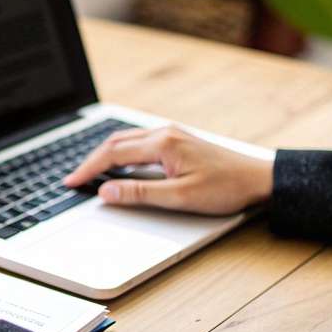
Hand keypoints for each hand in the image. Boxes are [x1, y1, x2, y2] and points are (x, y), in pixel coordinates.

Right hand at [63, 126, 271, 214]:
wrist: (259, 179)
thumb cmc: (226, 188)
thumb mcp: (180, 197)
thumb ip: (140, 193)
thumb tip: (106, 192)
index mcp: (162, 145)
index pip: (113, 154)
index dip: (89, 169)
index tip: (72, 182)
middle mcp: (164, 134)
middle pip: (115, 142)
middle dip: (91, 160)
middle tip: (74, 178)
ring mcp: (171, 134)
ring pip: (126, 139)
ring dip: (105, 154)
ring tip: (90, 171)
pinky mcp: (178, 140)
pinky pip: (139, 141)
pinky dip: (121, 152)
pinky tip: (118, 163)